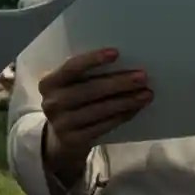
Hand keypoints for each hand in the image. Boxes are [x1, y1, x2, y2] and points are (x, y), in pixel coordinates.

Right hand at [39, 48, 151, 183]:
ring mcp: (62, 124)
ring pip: (100, 110)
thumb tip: (124, 62)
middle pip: (90, 90)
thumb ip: (84, 75)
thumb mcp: (68, 86)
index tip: (116, 53)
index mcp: (49, 82)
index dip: (93, 59)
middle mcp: (52, 103)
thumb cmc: (71, 102)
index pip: (71, 67)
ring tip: (146, 93)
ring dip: (126, 101)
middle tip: (142, 77)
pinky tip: (135, 108)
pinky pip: (104, 126)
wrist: (59, 139)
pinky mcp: (75, 140)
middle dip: (119, 82)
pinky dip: (122, 116)